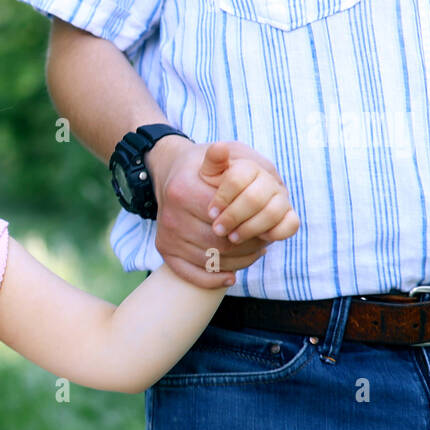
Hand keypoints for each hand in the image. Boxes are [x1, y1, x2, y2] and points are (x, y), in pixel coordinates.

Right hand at [147, 137, 278, 287]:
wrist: (170, 173)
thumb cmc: (200, 167)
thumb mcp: (214, 156)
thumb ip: (222, 158)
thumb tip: (221, 150)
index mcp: (183, 192)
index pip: (226, 220)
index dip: (251, 227)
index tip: (265, 226)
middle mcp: (171, 216)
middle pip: (220, 244)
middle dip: (248, 247)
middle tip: (264, 244)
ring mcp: (166, 235)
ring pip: (210, 261)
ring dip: (237, 262)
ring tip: (253, 253)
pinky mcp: (164, 249)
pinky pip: (190, 273)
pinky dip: (213, 279)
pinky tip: (230, 275)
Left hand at [200, 142, 299, 245]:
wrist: (221, 192)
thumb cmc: (214, 181)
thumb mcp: (207, 170)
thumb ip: (213, 160)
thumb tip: (220, 147)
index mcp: (249, 166)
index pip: (239, 178)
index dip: (223, 197)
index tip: (211, 212)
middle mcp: (268, 180)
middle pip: (255, 198)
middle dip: (234, 216)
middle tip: (218, 229)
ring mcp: (280, 197)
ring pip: (273, 212)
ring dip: (250, 228)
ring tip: (231, 237)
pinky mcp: (286, 215)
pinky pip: (291, 225)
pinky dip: (275, 234)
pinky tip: (256, 238)